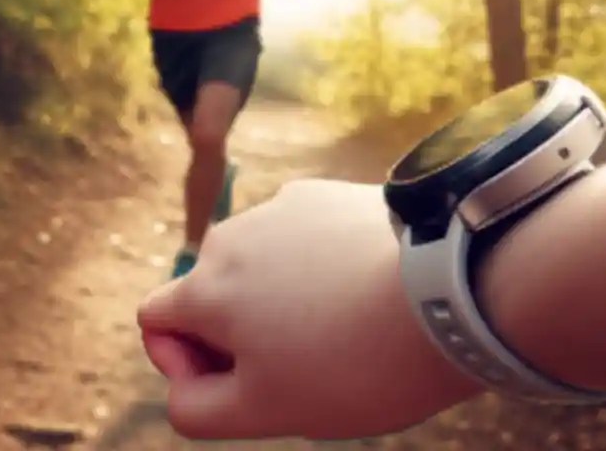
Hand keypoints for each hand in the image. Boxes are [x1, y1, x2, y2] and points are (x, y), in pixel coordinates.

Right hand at [137, 179, 480, 441]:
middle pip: (211, 289)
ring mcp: (283, 208)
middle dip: (237, 329)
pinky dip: (321, 266)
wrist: (451, 289)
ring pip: (261, 263)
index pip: (153, 318)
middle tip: (299, 364)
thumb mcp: (266, 410)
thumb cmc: (356, 361)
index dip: (180, 360)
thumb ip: (197, 408)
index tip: (233, 382)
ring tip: (342, 329)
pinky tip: (365, 293)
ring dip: (280, 296)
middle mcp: (233, 237)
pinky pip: (304, 237)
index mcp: (205, 288)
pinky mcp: (330, 195)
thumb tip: (181, 385)